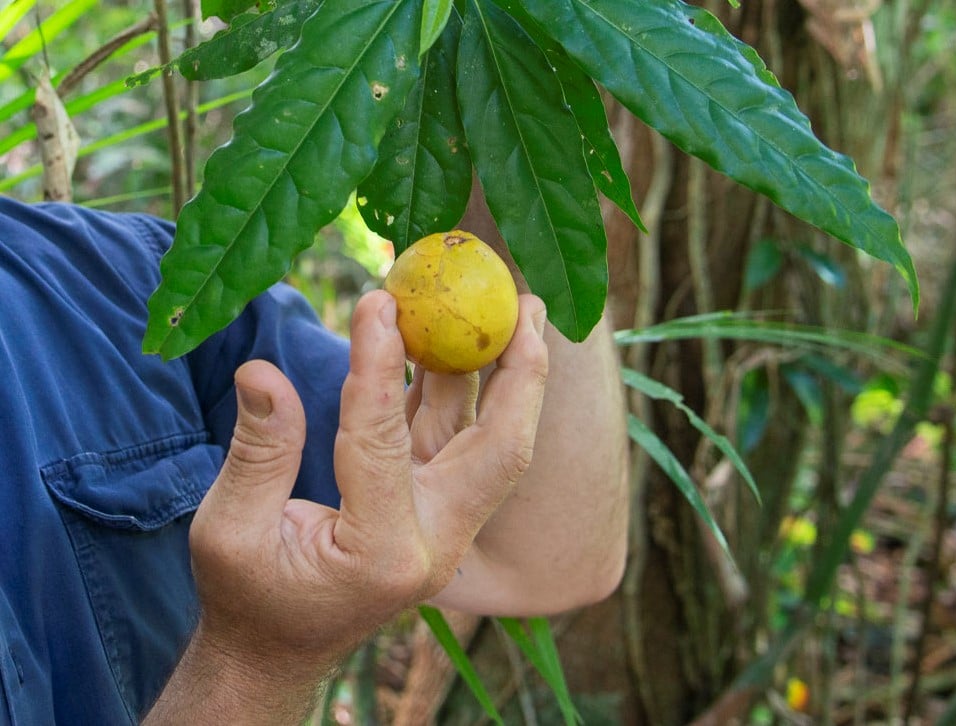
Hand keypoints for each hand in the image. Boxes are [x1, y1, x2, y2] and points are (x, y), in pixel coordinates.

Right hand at [147, 290, 547, 722]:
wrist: (276, 654)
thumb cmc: (249, 599)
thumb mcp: (229, 530)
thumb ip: (258, 452)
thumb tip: (261, 371)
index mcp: (382, 553)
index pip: (384, 441)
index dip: (378, 367)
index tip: (377, 300)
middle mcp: (434, 544)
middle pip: (501, 450)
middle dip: (519, 373)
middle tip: (524, 303)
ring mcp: (444, 531)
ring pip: (491, 442)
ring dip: (502, 374)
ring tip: (513, 307)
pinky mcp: (437, 515)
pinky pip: (460, 443)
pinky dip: (461, 392)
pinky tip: (457, 344)